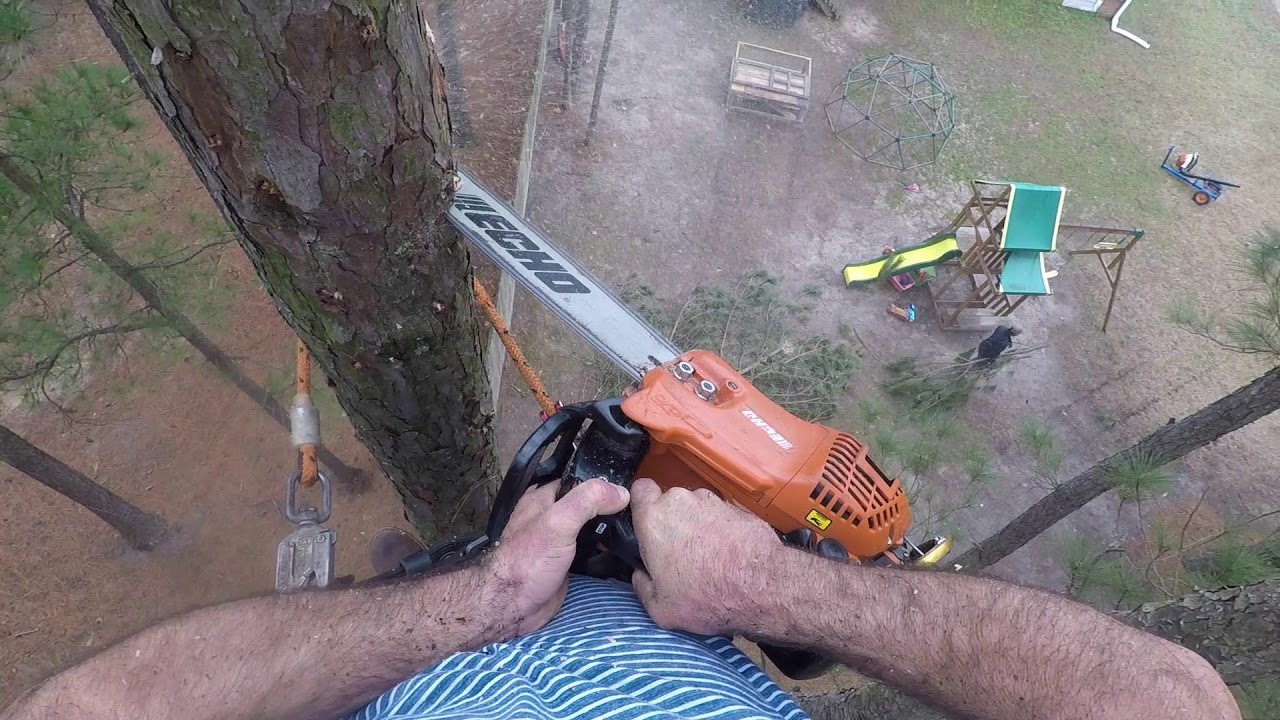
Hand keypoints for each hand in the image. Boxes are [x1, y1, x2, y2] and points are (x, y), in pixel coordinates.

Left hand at [486, 478, 628, 637]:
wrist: (513, 606)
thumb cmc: (526, 562)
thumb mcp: (558, 522)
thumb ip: (588, 501)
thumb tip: (620, 492)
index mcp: (544, 498)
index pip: (580, 480)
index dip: (602, 483)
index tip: (629, 490)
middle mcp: (553, 517)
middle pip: (589, 505)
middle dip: (610, 509)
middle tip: (636, 514)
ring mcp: (561, 542)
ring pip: (593, 529)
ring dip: (609, 532)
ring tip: (634, 532)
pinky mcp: (569, 564)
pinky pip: (593, 552)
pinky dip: (606, 552)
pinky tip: (622, 553)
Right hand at [628, 478, 782, 636]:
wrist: (761, 587)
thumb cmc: (708, 595)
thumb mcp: (660, 608)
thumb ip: (641, 586)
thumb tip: (641, 576)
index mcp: (654, 520)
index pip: (638, 491)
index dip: (642, 506)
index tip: (647, 525)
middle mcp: (681, 502)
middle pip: (668, 503)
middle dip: (671, 522)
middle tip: (678, 553)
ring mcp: (711, 501)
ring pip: (695, 508)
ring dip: (697, 526)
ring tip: (707, 557)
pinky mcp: (736, 507)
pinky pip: (719, 515)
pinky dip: (721, 530)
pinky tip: (727, 555)